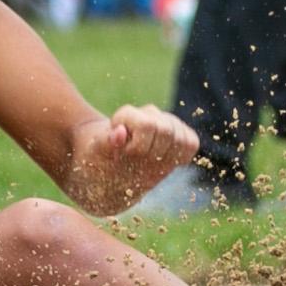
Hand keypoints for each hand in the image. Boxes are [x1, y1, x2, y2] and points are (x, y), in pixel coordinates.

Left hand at [75, 105, 199, 213]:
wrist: (105, 170)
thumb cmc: (97, 162)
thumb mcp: (94, 156)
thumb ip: (105, 144)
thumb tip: (119, 131)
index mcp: (127, 116)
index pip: (147, 125)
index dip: (139, 146)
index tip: (126, 154)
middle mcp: (148, 115)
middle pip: (167, 130)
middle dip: (154, 151)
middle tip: (139, 160)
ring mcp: (165, 124)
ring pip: (182, 137)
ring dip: (168, 155)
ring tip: (150, 162)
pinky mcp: (177, 137)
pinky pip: (191, 144)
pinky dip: (181, 157)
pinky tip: (165, 163)